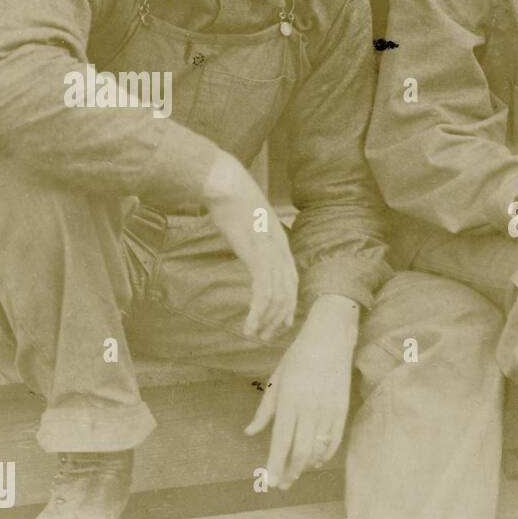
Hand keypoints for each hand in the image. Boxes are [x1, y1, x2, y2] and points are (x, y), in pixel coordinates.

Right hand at [202, 151, 298, 339]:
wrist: (225, 183)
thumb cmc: (232, 200)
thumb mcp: (249, 222)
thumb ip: (254, 237)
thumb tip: (249, 244)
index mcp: (281, 242)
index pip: (291, 281)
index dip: (288, 304)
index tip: (280, 321)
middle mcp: (281, 250)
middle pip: (289, 293)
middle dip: (279, 318)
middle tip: (268, 336)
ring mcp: (271, 253)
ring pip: (277, 297)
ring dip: (267, 320)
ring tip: (256, 335)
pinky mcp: (257, 255)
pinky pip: (263, 292)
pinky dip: (257, 312)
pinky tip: (248, 325)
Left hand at [245, 295, 358, 488]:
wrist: (330, 338)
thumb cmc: (298, 358)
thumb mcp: (276, 380)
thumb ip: (264, 410)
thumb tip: (249, 433)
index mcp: (288, 400)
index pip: (280, 441)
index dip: (275, 464)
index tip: (269, 481)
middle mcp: (308, 407)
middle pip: (300, 450)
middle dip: (291, 471)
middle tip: (283, 484)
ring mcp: (327, 408)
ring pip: (318, 447)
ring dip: (307, 465)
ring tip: (297, 473)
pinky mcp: (342, 407)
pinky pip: (335, 438)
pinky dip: (325, 453)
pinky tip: (316, 460)